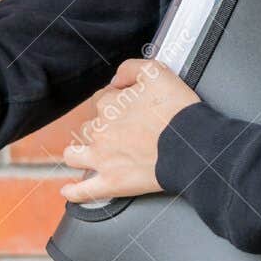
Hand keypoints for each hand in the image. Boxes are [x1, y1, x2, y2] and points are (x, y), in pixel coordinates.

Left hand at [59, 57, 199, 202]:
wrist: (191, 145)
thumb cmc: (177, 111)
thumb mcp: (156, 72)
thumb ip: (130, 69)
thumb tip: (116, 80)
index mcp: (109, 105)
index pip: (102, 100)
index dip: (115, 103)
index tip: (127, 109)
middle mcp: (100, 130)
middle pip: (89, 127)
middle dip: (99, 129)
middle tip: (119, 133)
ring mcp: (102, 158)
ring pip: (75, 155)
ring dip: (79, 154)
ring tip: (89, 156)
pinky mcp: (111, 182)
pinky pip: (83, 190)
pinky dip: (74, 192)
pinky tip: (69, 190)